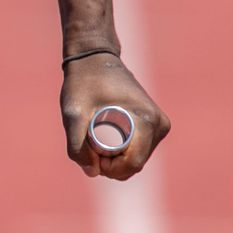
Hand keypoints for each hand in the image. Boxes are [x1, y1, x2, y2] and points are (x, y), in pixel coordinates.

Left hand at [60, 54, 169, 179]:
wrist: (93, 60)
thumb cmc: (82, 84)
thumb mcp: (72, 114)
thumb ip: (77, 147)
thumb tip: (92, 172)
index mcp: (145, 120)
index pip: (132, 164)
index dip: (108, 167)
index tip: (89, 152)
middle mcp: (159, 123)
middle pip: (135, 164)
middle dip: (110, 162)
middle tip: (89, 139)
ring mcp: (160, 124)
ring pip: (136, 159)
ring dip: (114, 156)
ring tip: (96, 130)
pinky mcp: (155, 125)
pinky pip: (137, 150)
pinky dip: (120, 149)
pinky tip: (106, 130)